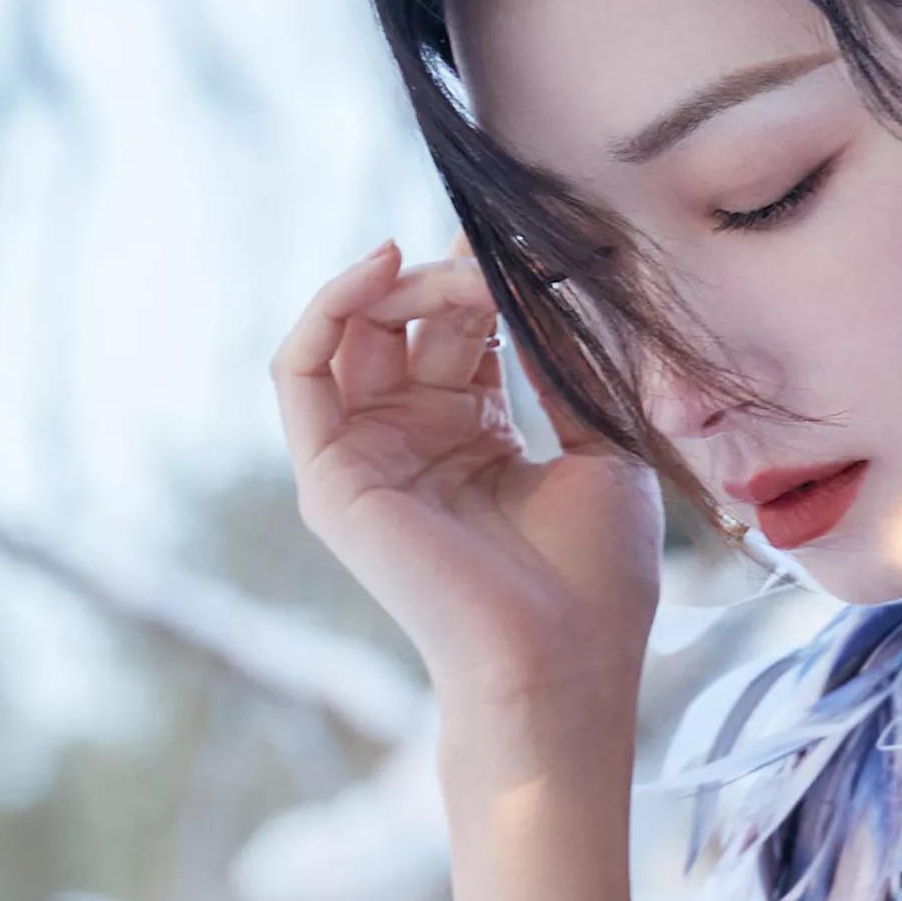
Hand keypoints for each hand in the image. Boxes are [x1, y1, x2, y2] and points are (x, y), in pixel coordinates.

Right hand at [272, 241, 665, 736]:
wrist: (563, 661)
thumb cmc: (597, 578)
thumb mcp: (602, 445)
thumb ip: (566, 364)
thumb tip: (552, 283)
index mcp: (475, 435)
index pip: (458, 328)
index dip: (482, 275)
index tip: (520, 239)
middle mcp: (414, 440)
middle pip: (407, 321)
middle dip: (449, 275)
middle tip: (494, 263)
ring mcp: (367, 458)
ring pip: (352, 334)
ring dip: (398, 286)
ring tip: (449, 271)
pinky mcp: (330, 477)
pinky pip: (299, 372)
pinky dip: (328, 309)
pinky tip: (380, 269)